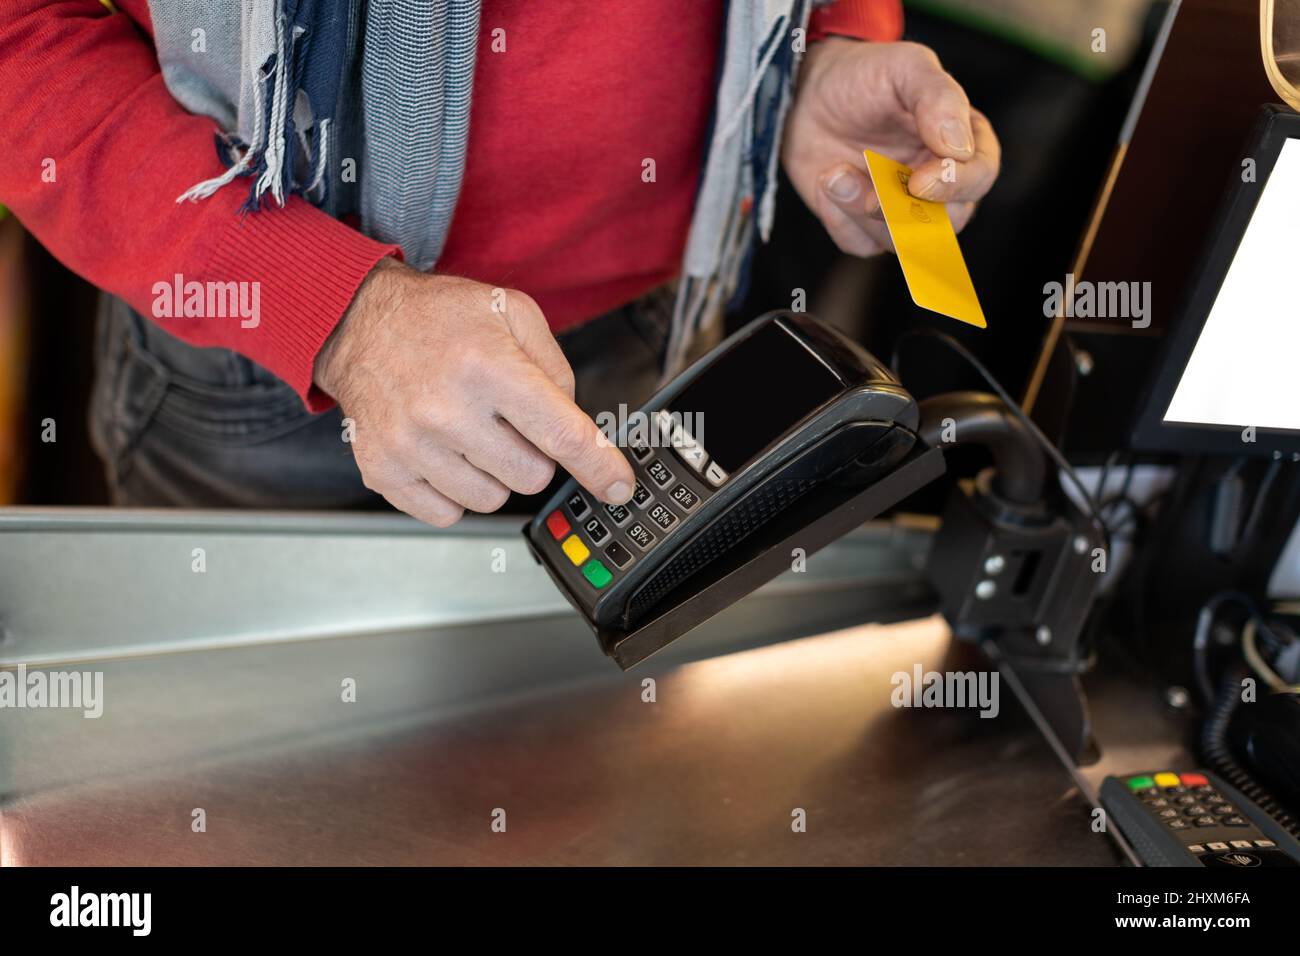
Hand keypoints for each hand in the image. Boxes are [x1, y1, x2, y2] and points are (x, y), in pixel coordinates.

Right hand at [315, 258, 634, 526]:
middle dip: (531, 454)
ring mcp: (411, 444)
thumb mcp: (513, 313)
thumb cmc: (440, 318)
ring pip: (491, 500)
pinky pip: (447, 513)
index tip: (618, 487)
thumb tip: (575, 427)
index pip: (561, 434)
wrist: (358, 322)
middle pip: (531, 476)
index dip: (599, 467)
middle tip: (505, 420)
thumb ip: (556, 367)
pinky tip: (443, 451)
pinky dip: (454, 491)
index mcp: (488, 366)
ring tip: (468, 430)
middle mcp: (447, 409)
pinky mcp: (383, 469)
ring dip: (492, 473)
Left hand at [781, 38, 1000, 255]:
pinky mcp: (864, 225)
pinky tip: (828, 181)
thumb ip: (940, 98)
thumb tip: (958, 148)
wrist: (808, 93)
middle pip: (949, 223)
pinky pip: (862, 245)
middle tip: (872, 191)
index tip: (919, 180)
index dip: (956, 186)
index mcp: (963, 143)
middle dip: (907, 212)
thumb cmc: (866, 76)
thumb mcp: (906, 67)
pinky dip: (840, 219)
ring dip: (864, 212)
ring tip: (835, 173)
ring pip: (902, 241)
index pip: (981, 177)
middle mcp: (939, 182)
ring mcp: (902, 208)